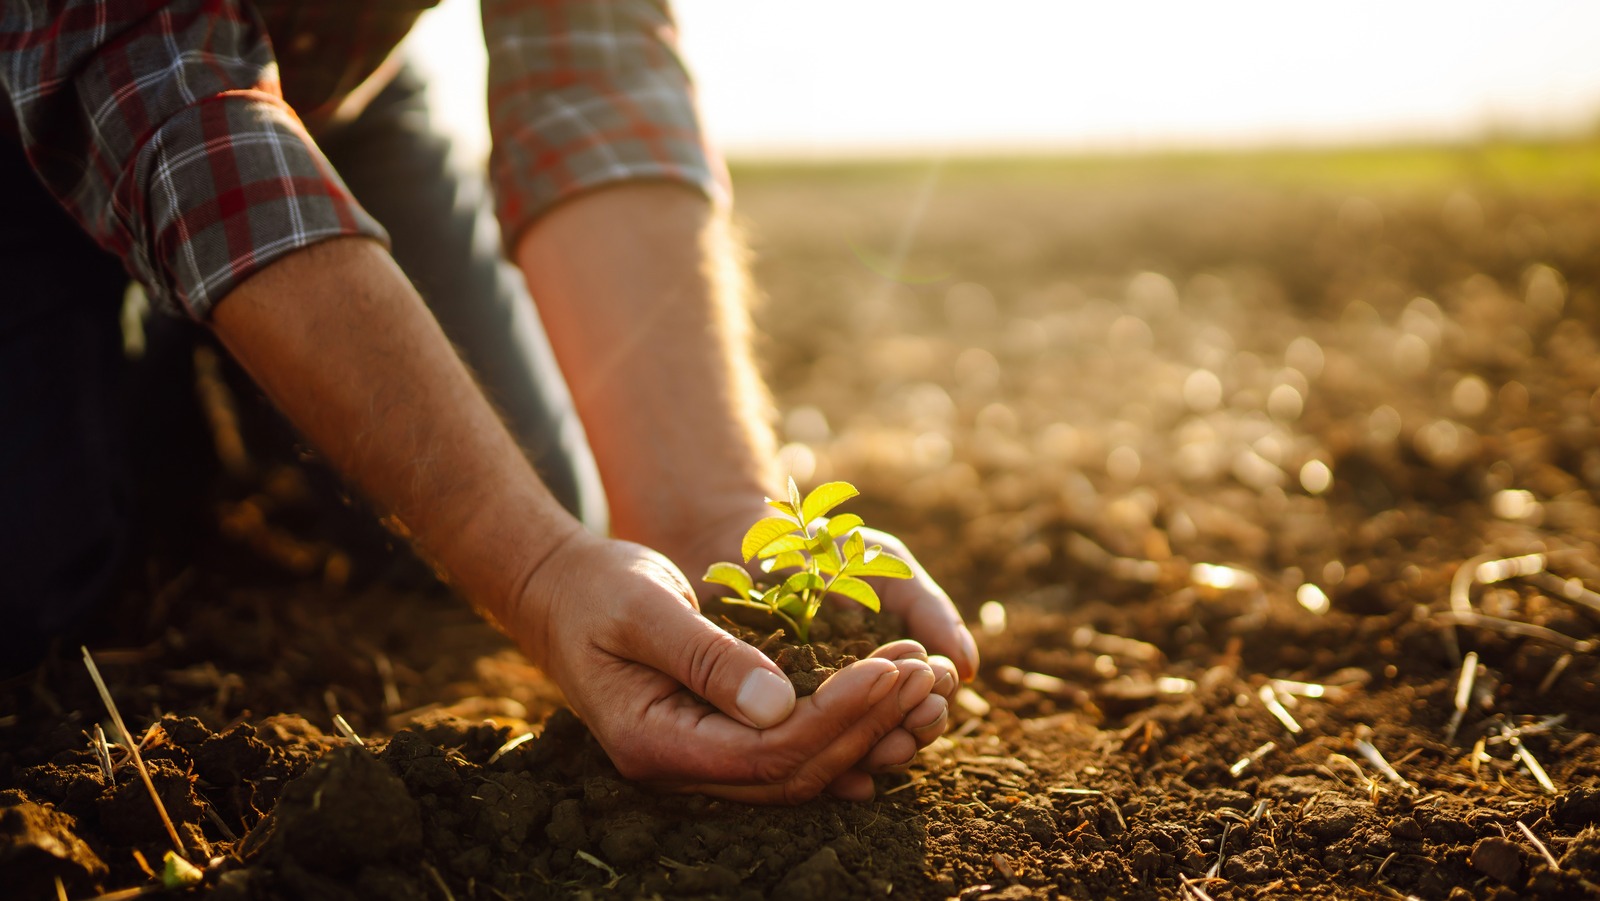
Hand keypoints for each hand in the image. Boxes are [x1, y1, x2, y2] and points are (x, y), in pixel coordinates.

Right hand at [504, 532, 937, 802]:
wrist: (560, 591)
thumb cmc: (597, 588)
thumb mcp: (647, 607)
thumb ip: (707, 657)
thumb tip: (780, 704)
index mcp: (655, 743)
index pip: (768, 753)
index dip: (837, 716)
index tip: (889, 668)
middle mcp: (679, 768)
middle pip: (793, 772)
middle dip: (866, 723)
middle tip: (922, 670)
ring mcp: (698, 760)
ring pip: (798, 770)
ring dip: (864, 729)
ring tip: (918, 679)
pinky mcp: (716, 739)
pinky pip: (788, 754)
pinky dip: (840, 733)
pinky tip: (885, 710)